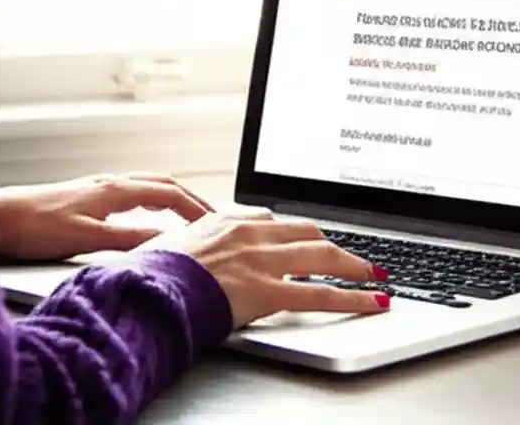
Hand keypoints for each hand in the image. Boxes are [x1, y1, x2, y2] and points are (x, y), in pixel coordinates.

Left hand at [0, 172, 213, 260]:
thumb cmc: (36, 227)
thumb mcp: (88, 238)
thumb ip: (130, 239)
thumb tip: (168, 240)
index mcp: (115, 190)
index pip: (169, 193)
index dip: (196, 208)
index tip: (215, 223)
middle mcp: (110, 182)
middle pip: (163, 183)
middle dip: (191, 199)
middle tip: (211, 217)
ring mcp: (99, 187)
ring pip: (148, 185)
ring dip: (173, 197)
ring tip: (188, 215)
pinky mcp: (88, 196)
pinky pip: (133, 191)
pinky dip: (153, 200)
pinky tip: (148, 214)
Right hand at [138, 210, 390, 327]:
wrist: (144, 294)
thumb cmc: (149, 276)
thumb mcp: (170, 248)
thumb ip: (193, 245)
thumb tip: (189, 251)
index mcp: (226, 220)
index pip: (273, 219)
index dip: (296, 233)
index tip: (308, 239)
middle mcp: (249, 233)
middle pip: (306, 231)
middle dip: (334, 244)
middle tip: (354, 256)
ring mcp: (261, 260)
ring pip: (323, 255)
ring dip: (355, 266)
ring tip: (375, 275)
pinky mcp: (267, 290)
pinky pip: (320, 293)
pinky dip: (352, 297)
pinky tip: (372, 301)